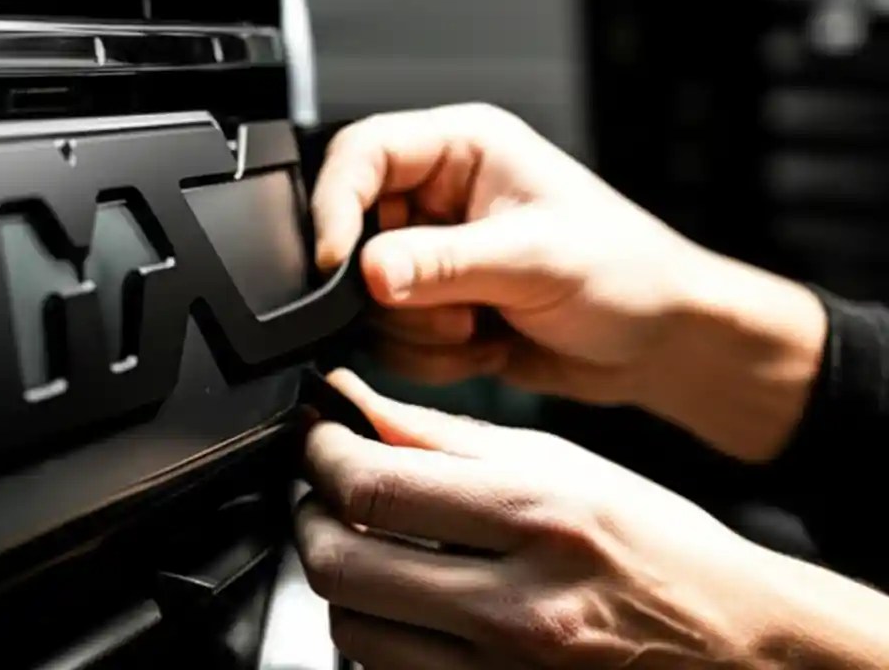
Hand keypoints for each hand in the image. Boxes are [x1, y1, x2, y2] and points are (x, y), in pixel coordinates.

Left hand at [295, 370, 792, 668]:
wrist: (736, 647)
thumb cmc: (656, 547)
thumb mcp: (562, 464)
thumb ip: (446, 436)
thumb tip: (355, 404)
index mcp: (541, 517)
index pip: (375, 486)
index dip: (320, 457)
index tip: (319, 441)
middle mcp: (521, 607)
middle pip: (341, 566)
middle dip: (312, 520)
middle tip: (323, 496)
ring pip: (350, 631)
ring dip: (343, 582)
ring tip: (370, 549)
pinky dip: (380, 634)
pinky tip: (409, 603)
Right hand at [311, 104, 824, 460]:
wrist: (659, 343)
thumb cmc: (626, 274)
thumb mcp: (534, 259)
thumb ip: (443, 263)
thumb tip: (367, 272)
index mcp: (462, 148)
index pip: (362, 154)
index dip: (336, 204)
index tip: (335, 263)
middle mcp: (437, 197)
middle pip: (353, 234)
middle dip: (395, 290)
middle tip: (453, 309)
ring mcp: (432, 255)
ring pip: (365, 298)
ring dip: (420, 330)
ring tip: (483, 326)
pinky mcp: (433, 307)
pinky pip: (389, 340)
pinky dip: (432, 357)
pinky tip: (486, 346)